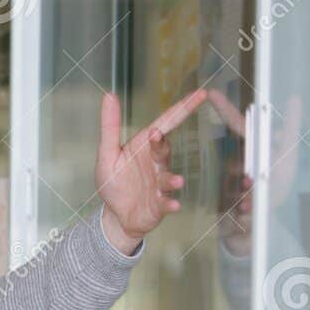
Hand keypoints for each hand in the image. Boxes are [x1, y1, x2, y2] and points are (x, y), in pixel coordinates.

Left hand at [96, 88, 206, 253]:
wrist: (118, 216)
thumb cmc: (116, 182)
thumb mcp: (107, 154)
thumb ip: (110, 126)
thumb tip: (109, 95)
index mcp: (144, 147)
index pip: (165, 123)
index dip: (183, 108)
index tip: (202, 93)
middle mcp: (156, 162)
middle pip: (164, 149)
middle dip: (163, 144)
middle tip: (156, 135)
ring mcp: (159, 183)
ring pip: (168, 178)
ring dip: (172, 179)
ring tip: (176, 181)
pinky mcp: (159, 204)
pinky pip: (166, 202)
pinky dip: (170, 203)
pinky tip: (174, 205)